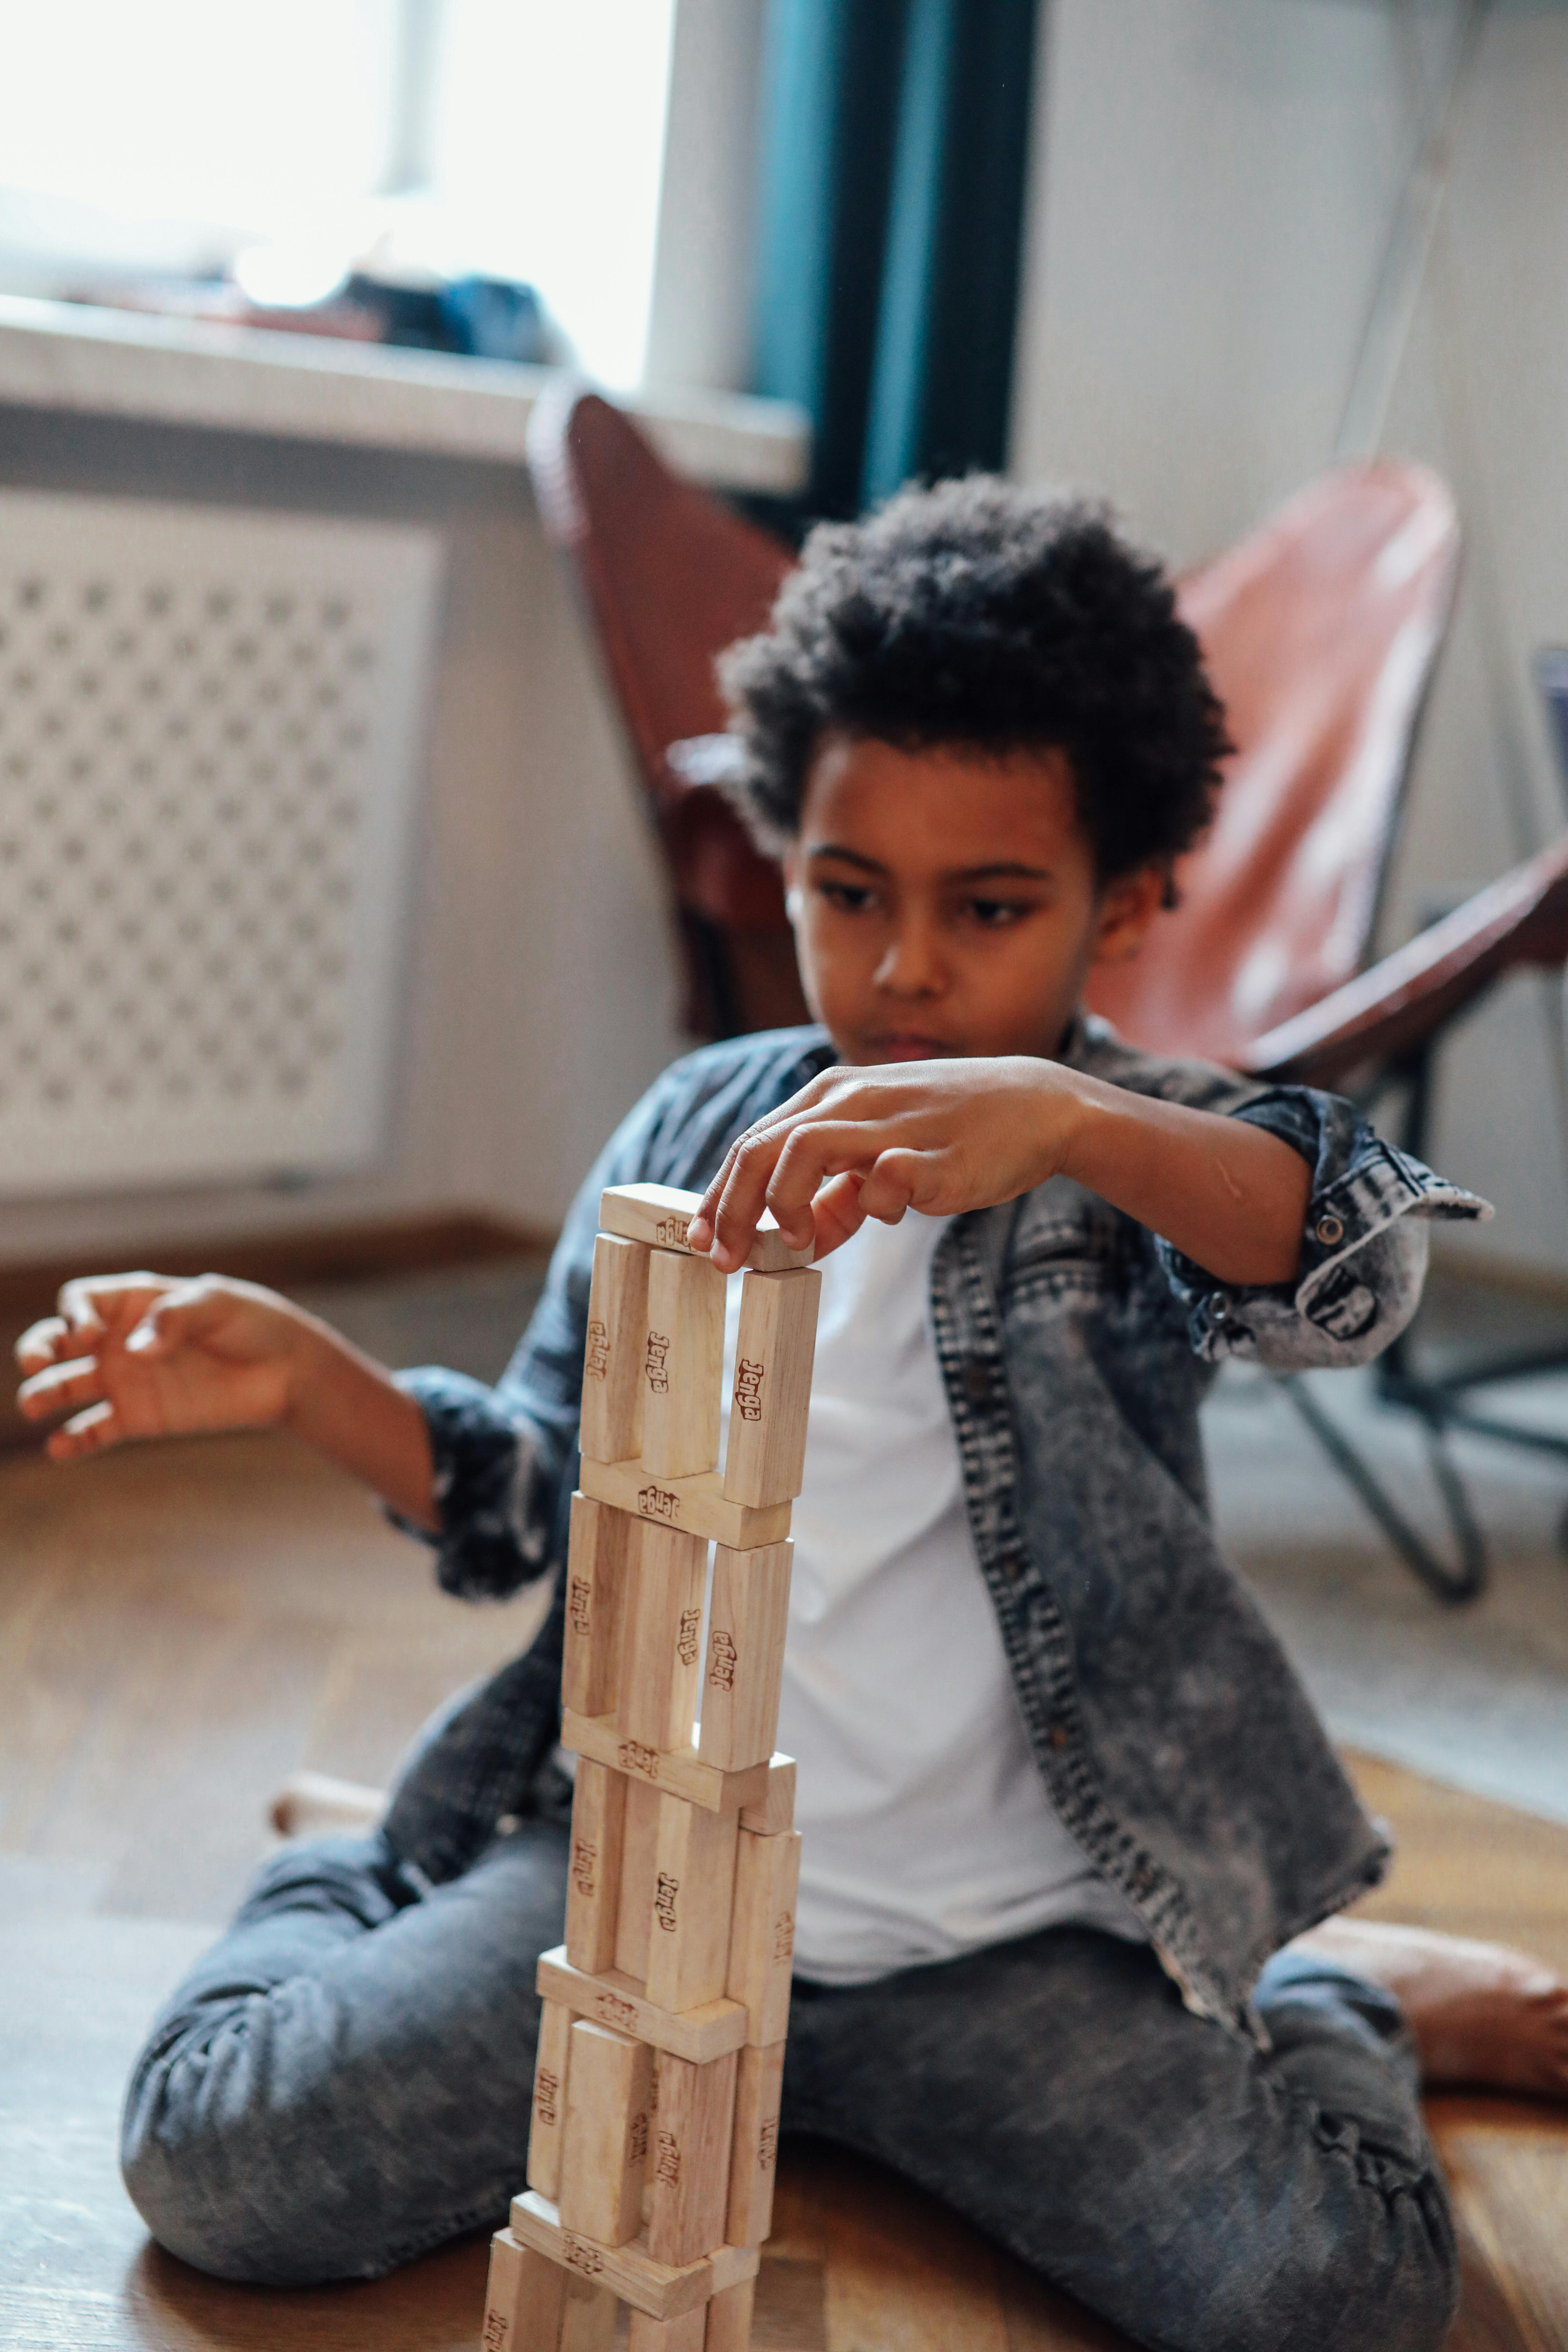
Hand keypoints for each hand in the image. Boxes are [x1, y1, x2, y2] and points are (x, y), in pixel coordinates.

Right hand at [15, 1272, 312, 1460]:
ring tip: (32, 1404)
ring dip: (44, 1394)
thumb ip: (175, 1318)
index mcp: (134, 1302)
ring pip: (67, 1385)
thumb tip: (135, 1349)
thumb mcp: (219, 1305)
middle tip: (34, 1363)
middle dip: (37, 1348)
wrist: (284, 1371)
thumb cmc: (252, 1324)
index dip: (75, 1314)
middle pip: (58, 1340)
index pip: (81, 1300)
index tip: (90, 1333)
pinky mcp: (140, 1418)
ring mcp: (126, 1380)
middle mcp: (119, 1340)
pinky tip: (60, 1448)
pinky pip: (96, 1430)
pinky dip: (75, 1440)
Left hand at [687, 1057, 1084, 1270]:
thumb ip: (837, 1195)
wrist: (1038, 1108)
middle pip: (762, 1147)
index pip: (753, 1144)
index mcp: (830, 1096)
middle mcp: (851, 1100)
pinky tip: (887, 1215)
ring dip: (784, 1201)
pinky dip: (875, 1203)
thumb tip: (796, 1240)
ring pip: (804, 1147)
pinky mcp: (935, 1153)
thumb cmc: (953, 1133)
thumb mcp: (881, 1155)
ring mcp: (892, 1122)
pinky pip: (888, 1177)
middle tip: (723, 1260)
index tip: (704, 1242)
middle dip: (732, 1208)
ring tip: (791, 1244)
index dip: (720, 1196)